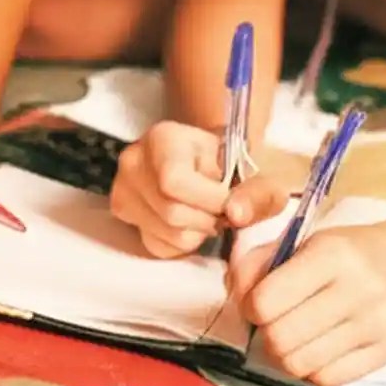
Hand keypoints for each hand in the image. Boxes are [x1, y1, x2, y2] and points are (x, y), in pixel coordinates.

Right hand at [111, 120, 288, 257]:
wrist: (216, 159)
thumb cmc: (237, 161)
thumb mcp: (262, 170)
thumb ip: (258, 191)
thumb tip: (236, 213)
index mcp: (163, 138)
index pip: (174, 181)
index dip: (209, 200)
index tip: (230, 197)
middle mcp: (134, 161)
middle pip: (171, 212)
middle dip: (207, 219)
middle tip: (222, 209)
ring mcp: (123, 190)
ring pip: (166, 234)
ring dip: (198, 232)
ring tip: (207, 212)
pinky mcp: (124, 216)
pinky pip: (159, 246)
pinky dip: (182, 243)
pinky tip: (191, 221)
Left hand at [228, 222, 385, 385]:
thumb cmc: (347, 253)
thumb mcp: (304, 242)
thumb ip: (259, 263)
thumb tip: (234, 294)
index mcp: (332, 253)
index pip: (267, 300)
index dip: (250, 306)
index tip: (257, 302)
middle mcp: (357, 288)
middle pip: (280, 338)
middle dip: (267, 332)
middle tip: (275, 320)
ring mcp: (374, 324)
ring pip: (299, 364)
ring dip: (286, 354)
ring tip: (294, 335)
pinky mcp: (384, 353)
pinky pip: (325, 379)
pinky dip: (311, 368)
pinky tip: (317, 346)